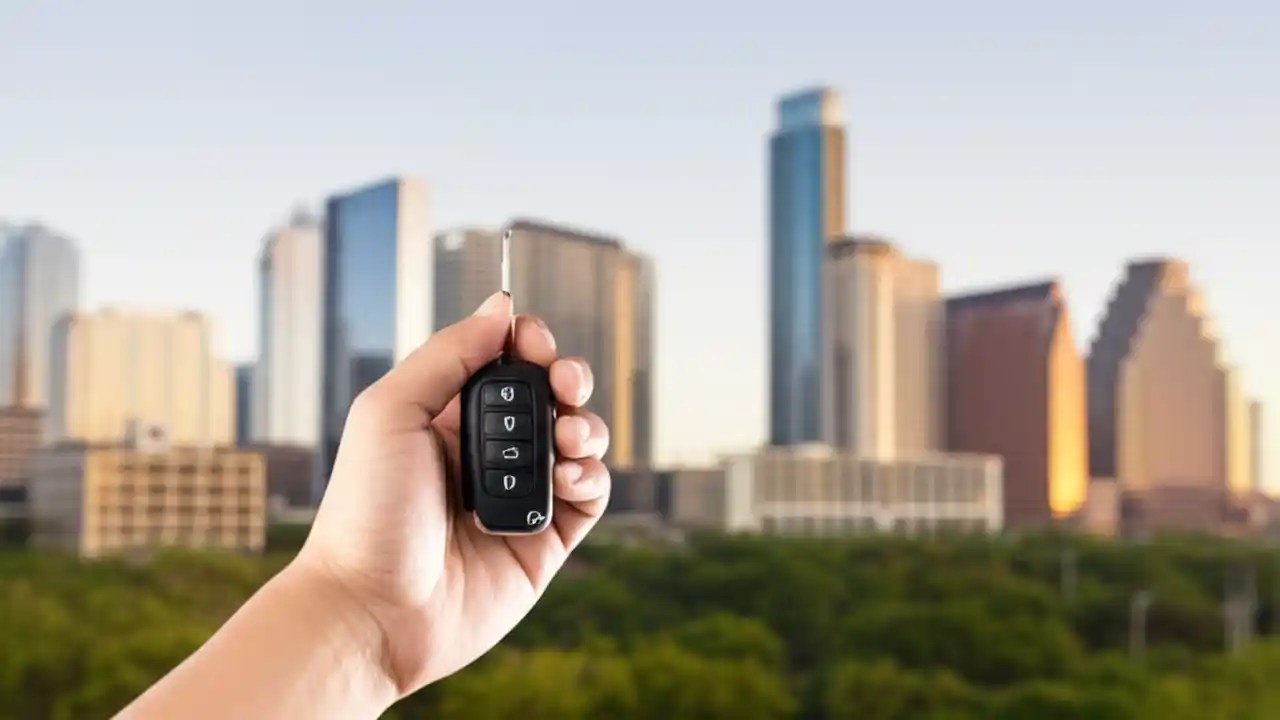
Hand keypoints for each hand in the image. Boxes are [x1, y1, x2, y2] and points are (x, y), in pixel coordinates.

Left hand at [297, 292, 610, 696]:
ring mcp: (518, 498)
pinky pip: (588, 498)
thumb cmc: (365, 513)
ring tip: (570, 436)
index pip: (506, 364)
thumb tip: (501, 309)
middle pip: (551, 398)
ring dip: (587, 427)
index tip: (535, 340)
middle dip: (569, 378)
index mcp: (448, 419)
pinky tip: (568, 477)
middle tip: (566, 383)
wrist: (371, 610)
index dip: (530, 345)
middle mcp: (488, 455)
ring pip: (579, 444)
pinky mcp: (544, 543)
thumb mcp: (391, 412)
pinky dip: (591, 477)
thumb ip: (448, 356)